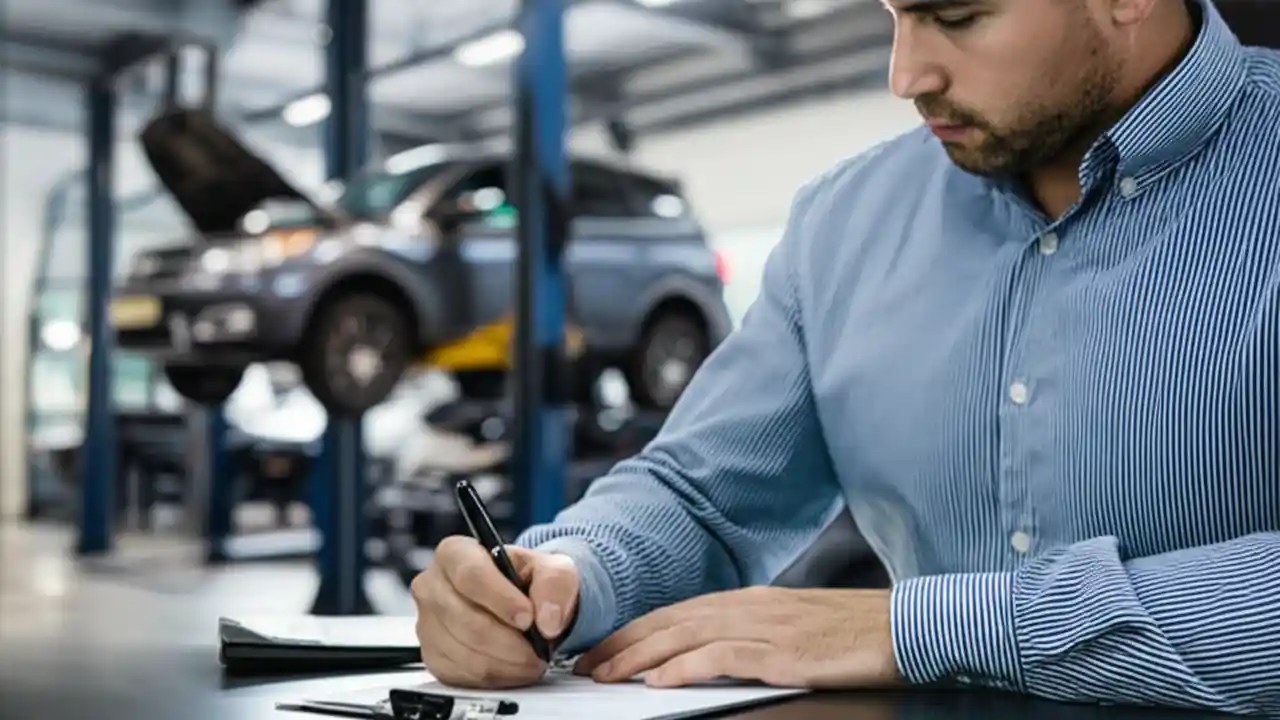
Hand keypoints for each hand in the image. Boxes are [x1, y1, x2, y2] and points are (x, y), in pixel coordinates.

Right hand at [411, 536, 579, 688]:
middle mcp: (433, 585)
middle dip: (511, 641)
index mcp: (456, 553)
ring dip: (507, 661)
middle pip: (468, 621)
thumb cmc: (529, 580)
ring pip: (466, 652)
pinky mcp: (434, 656)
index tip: (528, 618)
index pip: (471, 575)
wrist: (523, 604)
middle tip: (539, 647)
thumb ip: (555, 584)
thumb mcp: (553, 569)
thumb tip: (547, 620)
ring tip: (531, 657)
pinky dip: (496, 675)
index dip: (501, 600)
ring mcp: (428, 623)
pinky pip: (463, 674)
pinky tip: (513, 664)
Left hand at [575, 586, 901, 688]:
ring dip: (640, 656)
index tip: (605, 648)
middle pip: (672, 621)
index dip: (637, 630)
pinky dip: (686, 666)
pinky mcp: (784, 652)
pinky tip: (659, 680)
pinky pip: (723, 657)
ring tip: (607, 674)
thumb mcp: (796, 627)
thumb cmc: (857, 632)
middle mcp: (752, 606)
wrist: (909, 627)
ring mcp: (767, 627)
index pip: (679, 612)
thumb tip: (713, 650)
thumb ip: (755, 634)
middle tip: (588, 663)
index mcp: (753, 600)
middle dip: (625, 642)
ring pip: (687, 636)